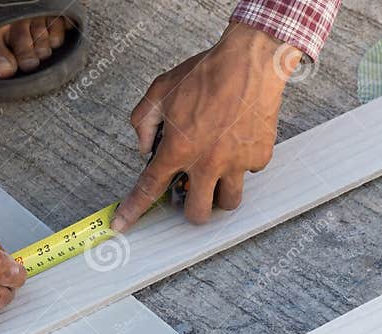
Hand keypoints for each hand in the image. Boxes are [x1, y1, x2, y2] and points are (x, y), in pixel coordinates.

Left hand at [112, 22, 300, 230]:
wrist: (251, 60)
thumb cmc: (205, 74)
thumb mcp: (160, 91)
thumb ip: (143, 122)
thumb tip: (144, 148)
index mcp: (178, 149)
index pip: (150, 188)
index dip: (133, 210)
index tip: (122, 225)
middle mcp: (207, 163)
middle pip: (197, 213)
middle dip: (191, 210)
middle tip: (190, 193)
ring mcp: (235, 162)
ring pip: (228, 202)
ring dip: (219, 195)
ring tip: (216, 176)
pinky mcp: (259, 156)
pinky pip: (248, 173)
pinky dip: (241, 165)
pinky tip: (237, 144)